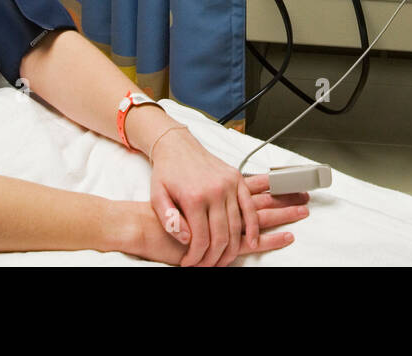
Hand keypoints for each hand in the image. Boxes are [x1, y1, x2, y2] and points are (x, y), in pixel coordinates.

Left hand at [146, 126, 260, 265]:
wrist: (178, 146)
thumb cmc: (167, 171)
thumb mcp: (157, 196)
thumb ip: (168, 219)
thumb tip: (186, 238)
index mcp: (194, 196)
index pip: (201, 238)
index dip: (196, 257)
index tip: (190, 264)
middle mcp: (215, 190)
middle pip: (221, 236)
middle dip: (214, 258)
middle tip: (206, 266)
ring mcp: (229, 185)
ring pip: (237, 226)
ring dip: (232, 248)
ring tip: (223, 259)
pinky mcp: (238, 180)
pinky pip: (250, 208)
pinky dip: (254, 227)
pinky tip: (252, 242)